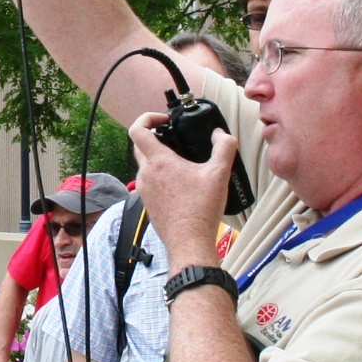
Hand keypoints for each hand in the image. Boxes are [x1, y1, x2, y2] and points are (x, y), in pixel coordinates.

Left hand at [126, 110, 235, 267]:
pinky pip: (149, 181)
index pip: (138, 129)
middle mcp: (146, 174)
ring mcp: (144, 190)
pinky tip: (179, 182)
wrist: (189, 242)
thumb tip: (221, 134)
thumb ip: (224, 147)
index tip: (165, 120)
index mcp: (158, 162)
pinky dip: (160, 175)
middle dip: (155, 136)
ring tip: (181, 161)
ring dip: (158, 157)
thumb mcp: (219, 173)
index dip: (148, 118)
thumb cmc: (201, 210)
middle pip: (140, 145)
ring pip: (145, 165)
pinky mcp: (148, 203)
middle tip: (174, 138)